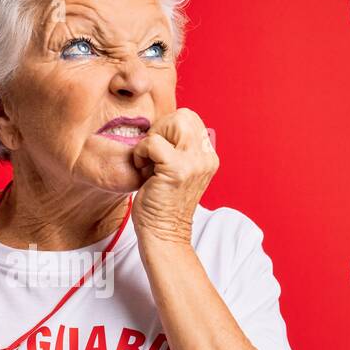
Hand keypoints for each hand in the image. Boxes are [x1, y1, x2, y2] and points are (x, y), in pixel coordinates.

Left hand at [129, 107, 217, 245]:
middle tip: (152, 155)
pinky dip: (141, 152)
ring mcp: (194, 163)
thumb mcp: (176, 170)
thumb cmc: (162, 203)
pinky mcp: (177, 170)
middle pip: (184, 115)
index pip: (190, 119)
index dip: (169, 128)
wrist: (163, 234)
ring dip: (153, 138)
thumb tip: (161, 125)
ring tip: (149, 161)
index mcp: (208, 156)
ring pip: (174, 122)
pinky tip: (142, 169)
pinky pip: (154, 141)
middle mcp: (206, 157)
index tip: (158, 152)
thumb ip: (177, 148)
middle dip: (161, 128)